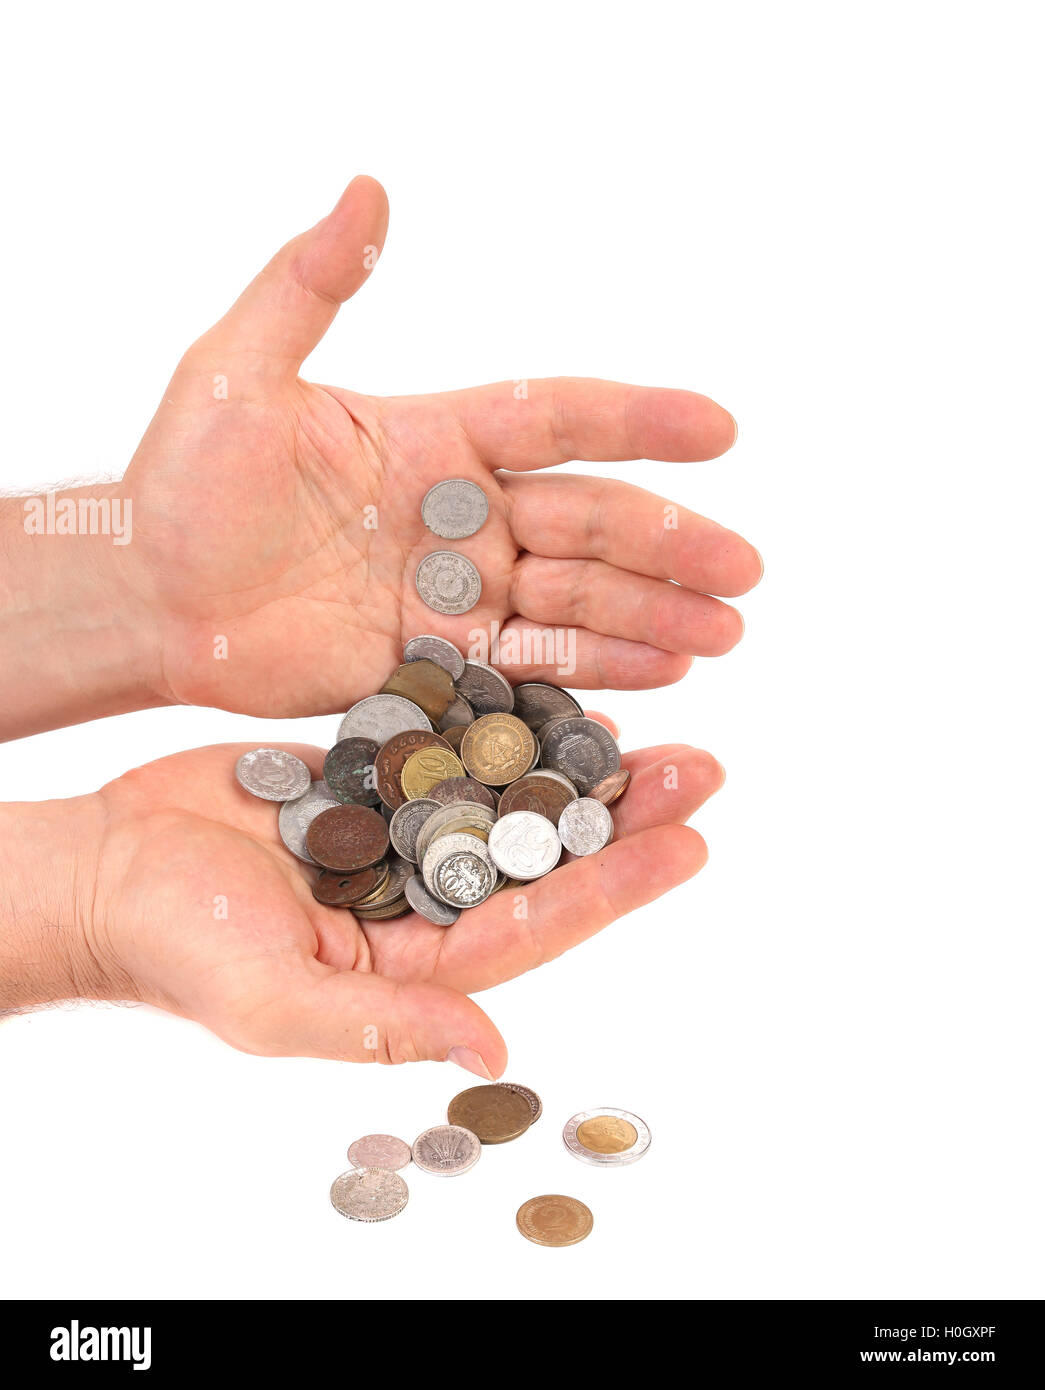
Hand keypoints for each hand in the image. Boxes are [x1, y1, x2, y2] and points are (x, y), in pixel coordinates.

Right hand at [0, 737, 722, 1070]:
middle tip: (702, 767)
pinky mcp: (369, 776)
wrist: (104, 869)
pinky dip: (501, 719)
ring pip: (506, 793)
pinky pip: (449, 744)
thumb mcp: (276, 1003)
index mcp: (417, 957)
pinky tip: (555, 687)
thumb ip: (384, 1024)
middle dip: (624, 814)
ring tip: (653, 723)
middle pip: (542, 851)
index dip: (614, 882)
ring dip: (577, 762)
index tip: (690, 843)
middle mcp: (423, 893)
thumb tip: (492, 1051)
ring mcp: (400, 830)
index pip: (536, 920)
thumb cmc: (176, 949)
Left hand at [112, 176, 759, 716]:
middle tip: (742, 567)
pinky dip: (596, 668)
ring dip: (653, 613)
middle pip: (587, 520)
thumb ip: (308, 283)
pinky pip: (530, 663)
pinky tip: (663, 672)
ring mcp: (454, 589)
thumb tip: (369, 187)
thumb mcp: (240, 368)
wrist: (151, 596)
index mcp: (433, 437)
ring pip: (574, 598)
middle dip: (667, 541)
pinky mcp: (437, 658)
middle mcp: (461, 513)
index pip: (555, 418)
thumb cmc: (185, 479)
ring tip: (725, 630)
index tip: (717, 428)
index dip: (636, 422)